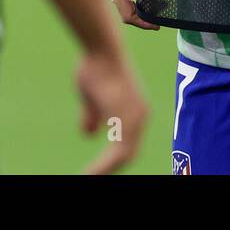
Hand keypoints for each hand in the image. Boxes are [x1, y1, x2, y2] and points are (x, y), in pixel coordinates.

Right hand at [77, 49, 148, 174]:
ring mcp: (136, 119)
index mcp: (135, 111)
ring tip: (88, 178)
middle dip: (110, 167)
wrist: (101, 50)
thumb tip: (88, 133)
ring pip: (124, 157)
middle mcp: (141, 116)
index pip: (129, 144)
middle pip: (129, 154)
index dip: (113, 159)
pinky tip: (89, 175)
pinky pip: (117, 154)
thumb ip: (92, 115)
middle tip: (91, 177)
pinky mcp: (127, 120)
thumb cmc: (95, 67)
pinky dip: (102, 167)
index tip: (97, 170)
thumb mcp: (91, 97)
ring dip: (105, 170)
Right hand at [104, 0, 159, 29]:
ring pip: (121, 4)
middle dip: (141, 18)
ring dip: (136, 9)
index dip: (143, 23)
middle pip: (123, 12)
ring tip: (154, 9)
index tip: (157, 25)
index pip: (128, 16)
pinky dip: (131, 0)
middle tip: (158, 19)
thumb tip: (154, 5)